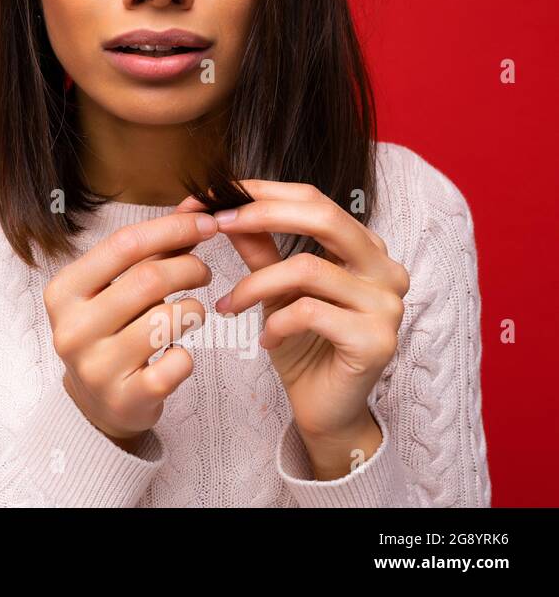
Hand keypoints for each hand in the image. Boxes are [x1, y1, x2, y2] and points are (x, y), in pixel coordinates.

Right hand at [44, 211, 218, 450]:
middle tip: (203, 272)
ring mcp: (96, 366)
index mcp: (63, 291)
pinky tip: (175, 355)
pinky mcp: (125, 398)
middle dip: (190, 267)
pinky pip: (177, 364)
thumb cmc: (108, 333)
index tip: (205, 224)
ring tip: (191, 312)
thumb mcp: (111, 290)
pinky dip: (186, 355)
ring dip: (193, 310)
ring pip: (168, 319)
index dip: (171, 229)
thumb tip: (192, 214)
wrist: (94, 403)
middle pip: (149, 279)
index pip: (124, 244)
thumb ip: (145, 255)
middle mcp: (73, 328)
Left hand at [177, 181, 407, 463]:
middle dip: (261, 214)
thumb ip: (259, 248)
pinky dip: (276, 323)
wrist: (326, 410)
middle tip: (214, 224)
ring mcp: (387, 305)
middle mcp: (386, 269)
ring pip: (307, 268)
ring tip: (230, 305)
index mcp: (365, 249)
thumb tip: (225, 207)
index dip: (263, 192)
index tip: (214, 195)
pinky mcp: (377, 340)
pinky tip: (265, 339)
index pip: (315, 199)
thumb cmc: (302, 345)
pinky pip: (311, 313)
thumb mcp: (275, 289)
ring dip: (255, 285)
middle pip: (323, 217)